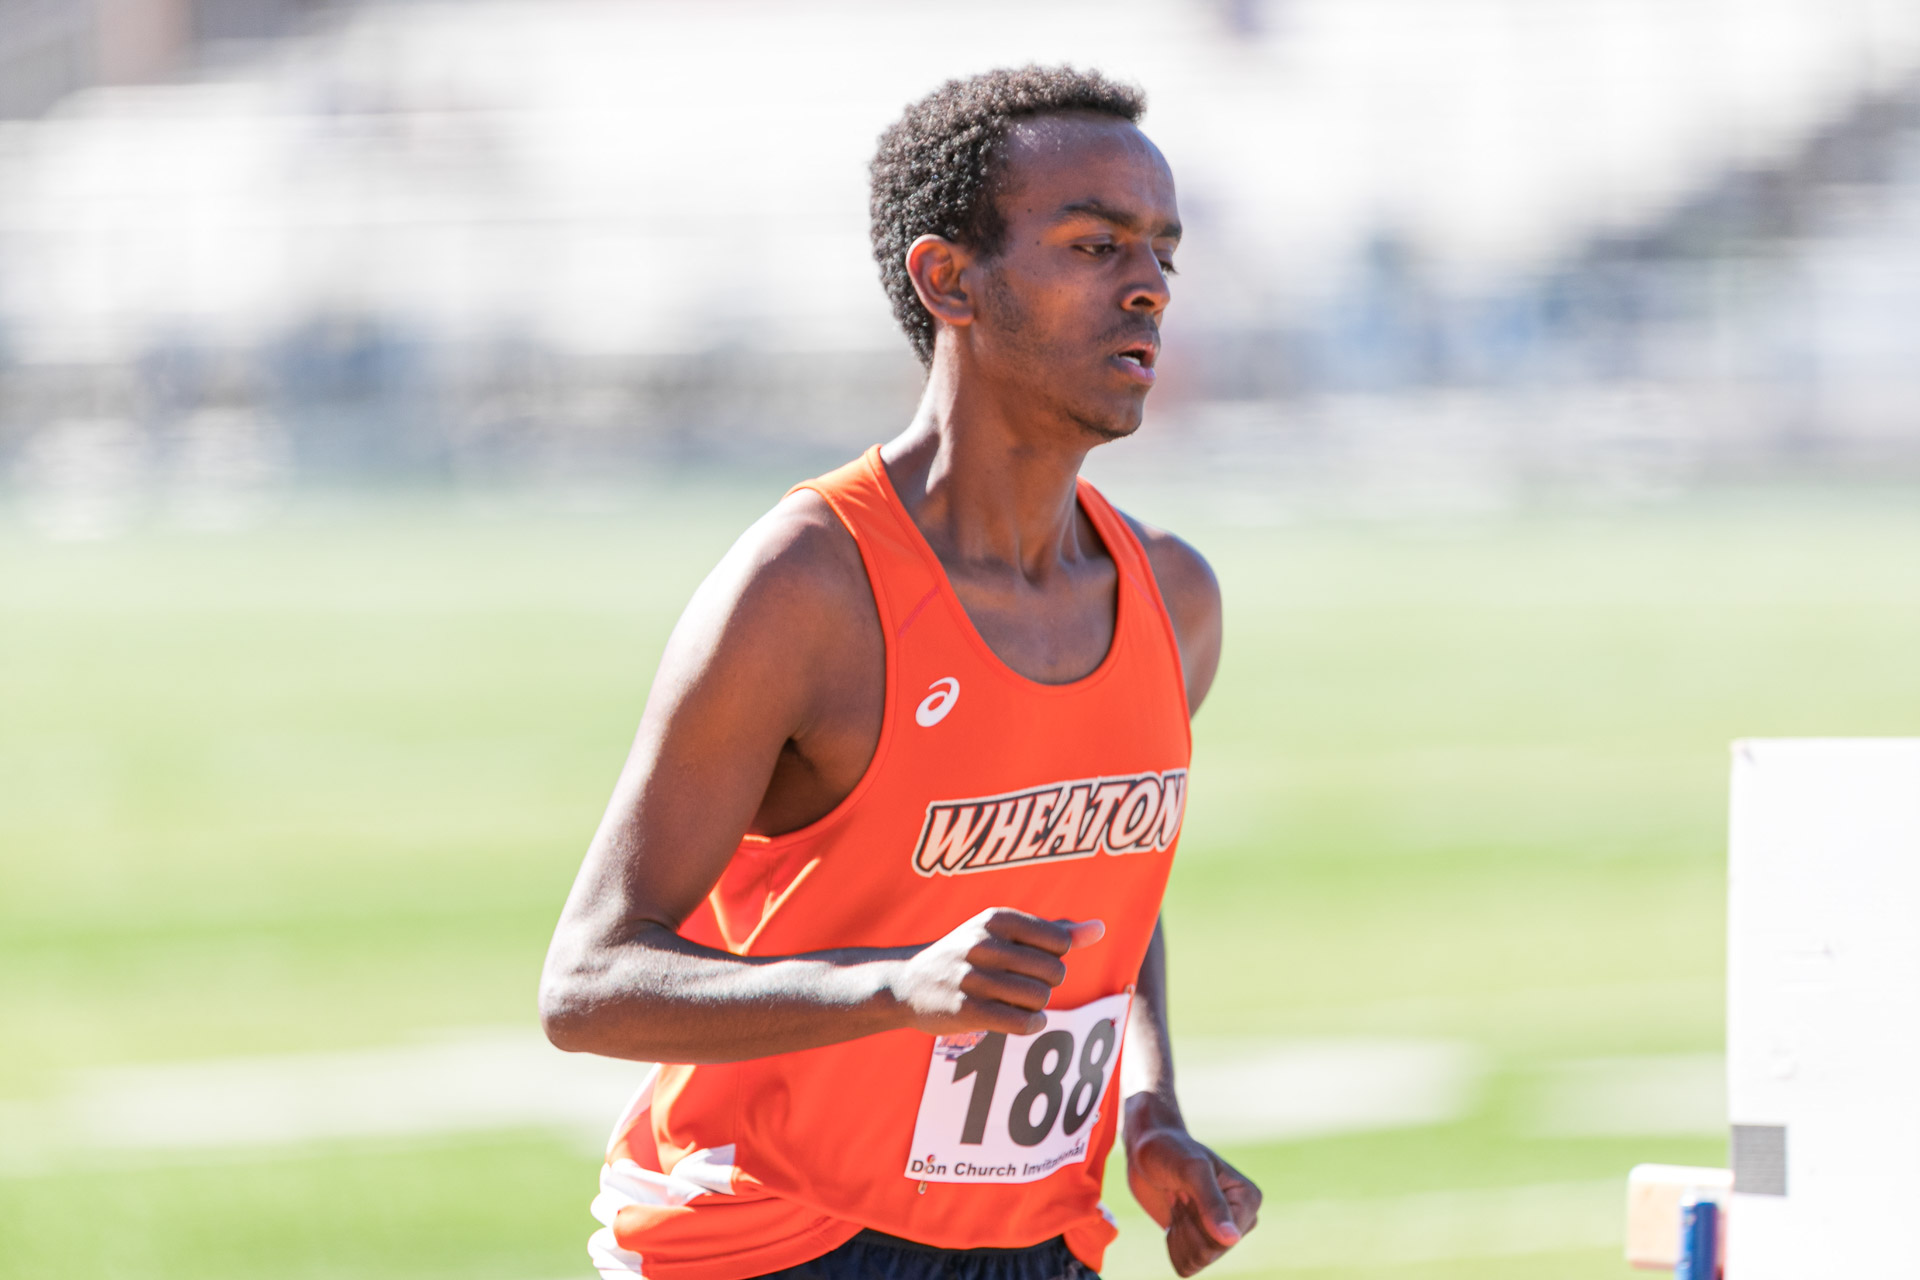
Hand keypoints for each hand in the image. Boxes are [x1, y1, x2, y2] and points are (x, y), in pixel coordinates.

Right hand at [889, 908, 1103, 1034]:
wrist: (909, 983)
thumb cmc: (967, 954)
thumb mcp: (1003, 932)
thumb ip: (1054, 931)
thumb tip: (1099, 929)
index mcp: (997, 919)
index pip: (1060, 942)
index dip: (1055, 958)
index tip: (1033, 962)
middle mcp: (985, 944)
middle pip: (1054, 972)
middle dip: (1047, 984)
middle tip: (1024, 985)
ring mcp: (974, 978)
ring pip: (1040, 998)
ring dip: (1036, 1006)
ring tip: (1016, 1002)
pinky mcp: (968, 1010)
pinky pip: (1023, 1022)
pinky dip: (1031, 1025)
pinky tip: (1021, 1020)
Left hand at [1125, 1097, 1260, 1276]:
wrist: (1147, 1150)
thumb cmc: (1170, 1150)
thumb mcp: (1191, 1170)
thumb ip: (1212, 1203)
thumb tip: (1231, 1239)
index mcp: (1249, 1199)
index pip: (1223, 1240)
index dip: (1195, 1221)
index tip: (1186, 1190)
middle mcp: (1240, 1220)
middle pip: (1209, 1253)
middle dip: (1185, 1226)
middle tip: (1180, 1194)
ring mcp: (1220, 1233)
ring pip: (1197, 1261)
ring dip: (1178, 1233)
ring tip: (1178, 1202)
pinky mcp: (1201, 1242)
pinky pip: (1186, 1265)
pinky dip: (1173, 1243)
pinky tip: (1175, 1216)